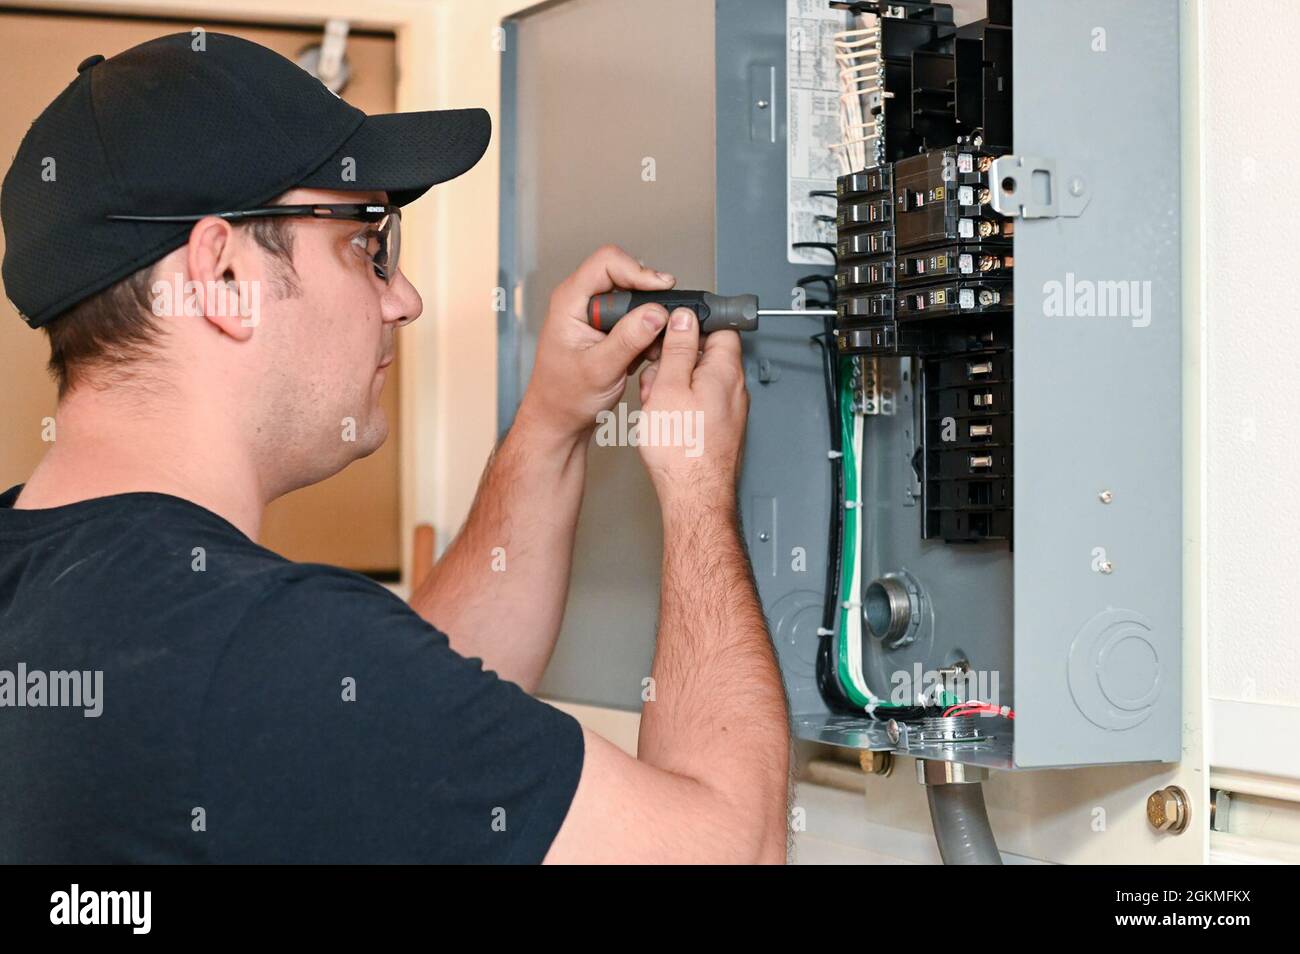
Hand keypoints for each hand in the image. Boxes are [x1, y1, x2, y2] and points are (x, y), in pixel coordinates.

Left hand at [520, 245, 675, 440]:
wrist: (559, 420)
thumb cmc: (565, 398)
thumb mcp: (600, 369)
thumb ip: (629, 339)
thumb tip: (656, 312)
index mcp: (569, 302)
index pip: (607, 262)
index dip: (639, 271)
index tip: (662, 290)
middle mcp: (581, 301)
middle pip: (625, 276)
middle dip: (649, 299)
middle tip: (665, 321)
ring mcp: (594, 314)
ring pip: (634, 298)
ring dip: (650, 319)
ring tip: (654, 345)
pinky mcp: (606, 328)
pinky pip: (635, 317)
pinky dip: (647, 333)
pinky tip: (645, 354)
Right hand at [637, 308, 748, 508]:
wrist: (693, 495)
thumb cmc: (682, 449)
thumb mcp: (668, 386)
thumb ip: (677, 348)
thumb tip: (684, 319)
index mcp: (725, 370)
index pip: (720, 328)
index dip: (693, 326)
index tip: (671, 332)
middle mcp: (734, 389)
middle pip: (706, 355)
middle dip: (675, 361)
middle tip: (656, 377)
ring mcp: (729, 411)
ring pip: (698, 382)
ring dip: (673, 386)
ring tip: (656, 405)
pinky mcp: (720, 429)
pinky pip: (699, 405)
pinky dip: (680, 406)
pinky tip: (665, 421)